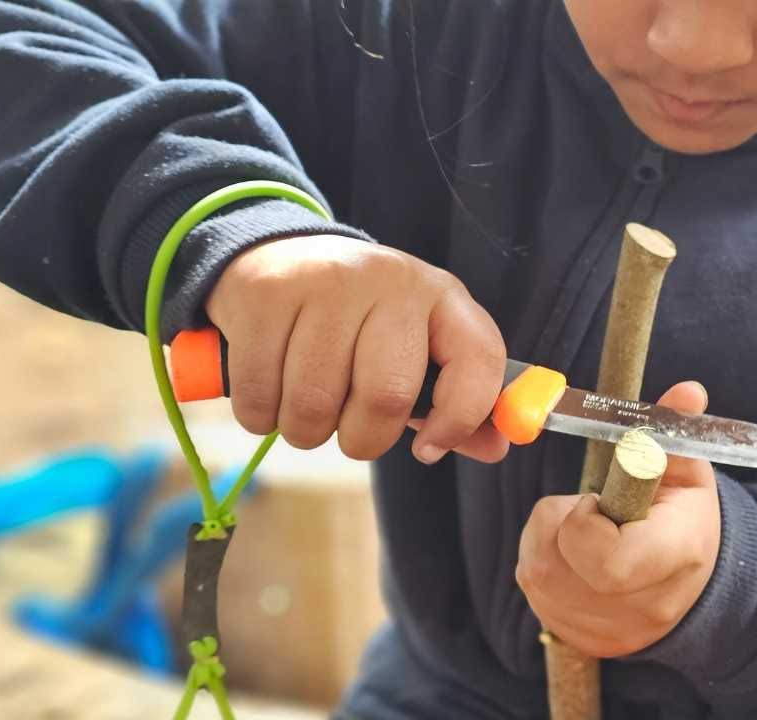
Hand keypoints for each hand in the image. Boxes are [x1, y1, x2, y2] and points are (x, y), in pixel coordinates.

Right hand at [205, 234, 508, 463]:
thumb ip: (456, 402)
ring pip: (313, 406)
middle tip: (348, 429)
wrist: (278, 258)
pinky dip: (262, 416)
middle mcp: (389, 280)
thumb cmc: (359, 322)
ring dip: (305, 430)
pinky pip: (260, 396)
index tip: (429, 449)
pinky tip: (270, 389)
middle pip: (386, 396)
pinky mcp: (265, 294)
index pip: (478, 359)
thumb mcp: (417, 347)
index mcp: (441, 296)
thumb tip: (496, 448)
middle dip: (363, 440)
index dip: (460, 419)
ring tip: (304, 404)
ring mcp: (325, 282)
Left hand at [516, 381, 720, 656]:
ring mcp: (610, 629)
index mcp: (677, 556)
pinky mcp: (580, 637)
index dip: (585, 521)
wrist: (693, 586)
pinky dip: (545, 561)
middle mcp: (645, 605)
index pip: (608, 559)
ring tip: (587, 529)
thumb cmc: (682, 516)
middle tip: (589, 509)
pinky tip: (577, 555)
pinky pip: (535, 590)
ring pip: (539, 571)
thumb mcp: (685, 470)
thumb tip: (688, 391)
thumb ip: (674, 429)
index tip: (597, 498)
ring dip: (549, 538)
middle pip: (559, 565)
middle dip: (561, 524)